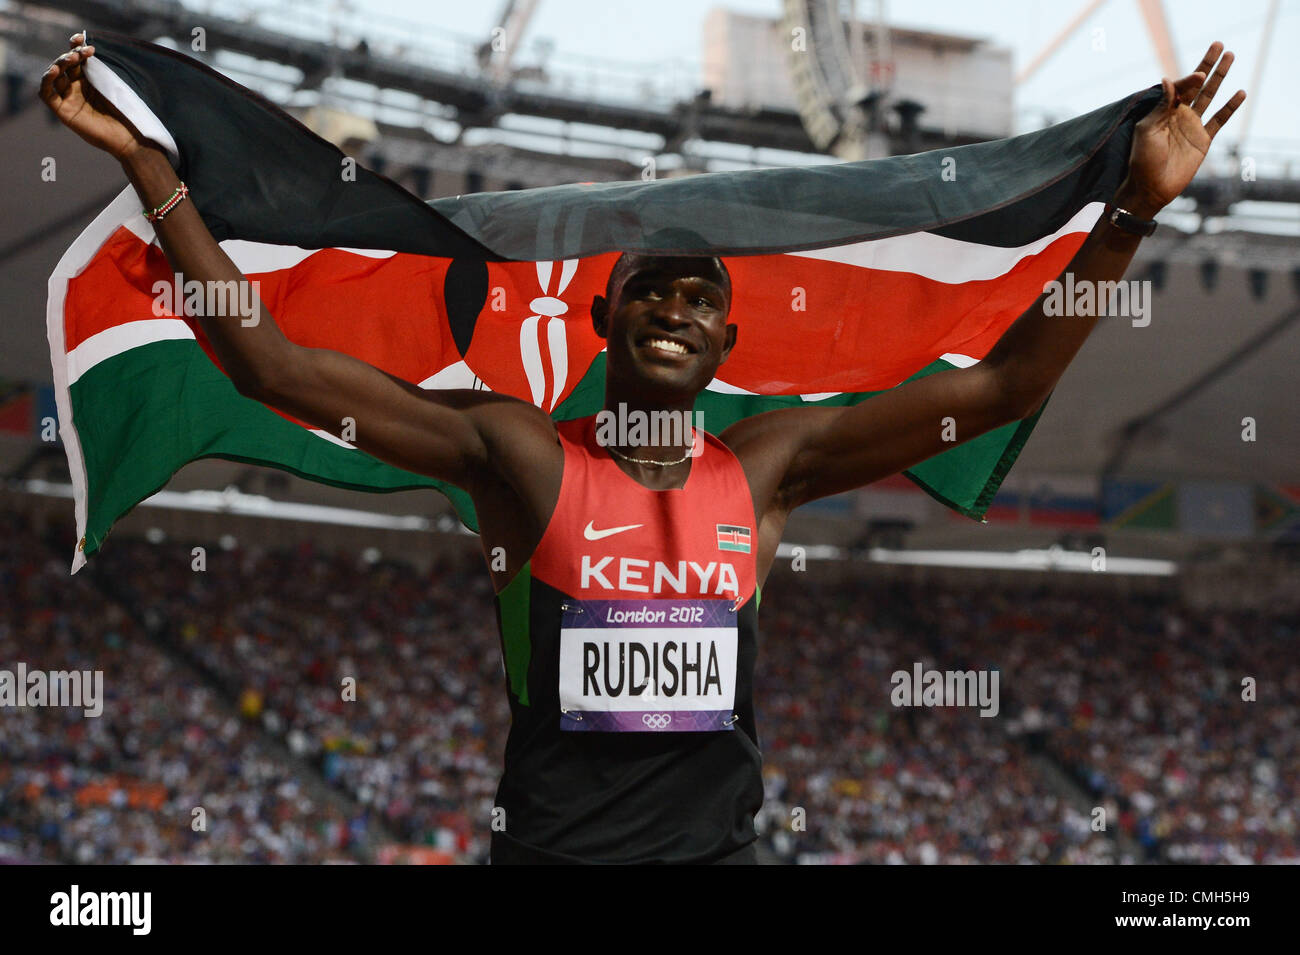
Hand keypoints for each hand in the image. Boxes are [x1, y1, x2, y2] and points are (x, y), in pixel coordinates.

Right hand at [38, 33, 147, 162]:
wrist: (130, 138)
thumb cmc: (128, 113)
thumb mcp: (116, 86)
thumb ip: (104, 68)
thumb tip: (95, 44)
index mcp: (89, 79)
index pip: (77, 57)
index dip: (76, 46)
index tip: (82, 38)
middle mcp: (76, 87)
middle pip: (65, 64)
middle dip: (72, 54)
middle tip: (84, 52)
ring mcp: (68, 98)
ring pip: (55, 75)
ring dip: (60, 63)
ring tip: (72, 58)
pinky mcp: (63, 111)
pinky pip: (47, 94)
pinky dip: (47, 81)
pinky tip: (53, 71)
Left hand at [1117, 41, 1245, 216]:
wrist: (1151, 187)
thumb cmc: (1143, 159)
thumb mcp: (1148, 129)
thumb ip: (1161, 106)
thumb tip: (1169, 79)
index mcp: (1163, 110)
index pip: (1180, 87)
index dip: (1189, 79)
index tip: (1197, 76)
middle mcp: (1179, 114)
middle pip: (1197, 84)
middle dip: (1207, 64)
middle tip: (1219, 44)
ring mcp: (1193, 125)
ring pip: (1210, 96)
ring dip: (1220, 77)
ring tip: (1231, 57)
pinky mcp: (1203, 139)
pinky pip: (1220, 119)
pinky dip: (1230, 107)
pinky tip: (1240, 93)